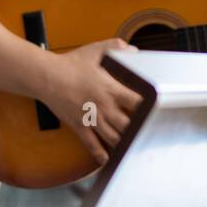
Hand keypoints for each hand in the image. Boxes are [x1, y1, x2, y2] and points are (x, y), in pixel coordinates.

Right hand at [42, 38, 144, 166]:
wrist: (46, 77)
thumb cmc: (70, 64)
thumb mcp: (95, 50)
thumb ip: (116, 48)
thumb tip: (132, 50)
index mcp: (111, 89)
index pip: (137, 102)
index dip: (150, 108)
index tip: (160, 112)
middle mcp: (103, 107)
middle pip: (128, 125)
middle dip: (140, 131)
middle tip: (150, 136)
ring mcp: (91, 119)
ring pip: (113, 137)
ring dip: (124, 144)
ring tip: (135, 148)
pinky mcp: (79, 126)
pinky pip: (91, 144)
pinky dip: (100, 154)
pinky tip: (108, 159)